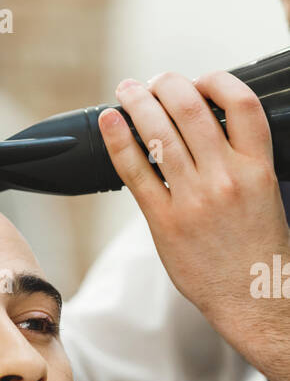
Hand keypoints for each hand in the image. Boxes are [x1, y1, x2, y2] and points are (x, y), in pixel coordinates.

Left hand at [98, 71, 289, 380]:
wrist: (253, 300)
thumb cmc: (260, 250)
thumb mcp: (268, 195)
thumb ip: (244, 161)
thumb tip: (210, 130)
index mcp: (258, 168)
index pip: (241, 102)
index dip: (216, 80)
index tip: (200, 81)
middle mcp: (227, 178)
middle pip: (192, 109)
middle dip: (168, 84)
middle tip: (154, 81)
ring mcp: (194, 199)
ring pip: (160, 133)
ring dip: (139, 103)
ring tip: (127, 90)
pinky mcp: (166, 222)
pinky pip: (136, 171)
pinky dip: (119, 141)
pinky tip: (111, 122)